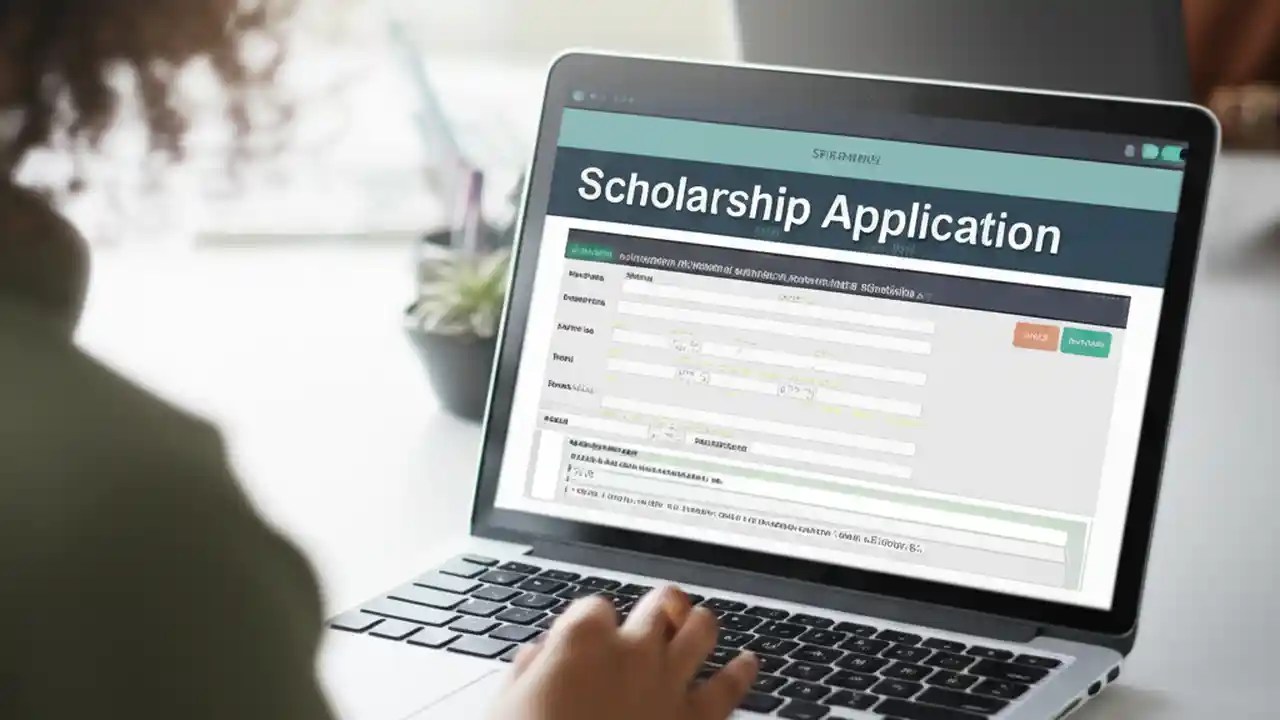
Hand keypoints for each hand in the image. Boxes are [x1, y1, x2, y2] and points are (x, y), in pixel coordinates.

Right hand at [489, 586, 757, 719]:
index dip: (591, 625)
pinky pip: (732, 685)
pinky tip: (747, 663)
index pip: (594, 607)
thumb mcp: (507, 708)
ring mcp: (671, 681)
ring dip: (699, 624)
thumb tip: (536, 658)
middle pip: (658, 604)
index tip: (587, 641)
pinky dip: (742, 671)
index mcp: (582, 640)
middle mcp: (633, 650)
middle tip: (658, 614)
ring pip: (702, 628)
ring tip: (699, 624)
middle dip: (657, 608)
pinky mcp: (699, 719)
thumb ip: (527, 675)